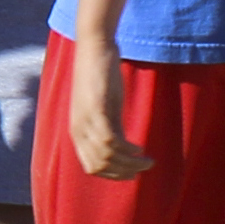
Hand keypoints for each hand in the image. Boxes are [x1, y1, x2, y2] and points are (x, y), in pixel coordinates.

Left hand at [69, 46, 153, 180]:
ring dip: (130, 164)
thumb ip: (111, 126)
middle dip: (124, 173)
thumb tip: (123, 147)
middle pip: (100, 166)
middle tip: (143, 169)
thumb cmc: (100, 76)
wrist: (94, 48)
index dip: (112, 175)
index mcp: (78, 132)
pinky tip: (139, 148)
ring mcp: (86, 121)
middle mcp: (79, 129)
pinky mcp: (97, 109)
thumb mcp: (105, 107)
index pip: (91, 167)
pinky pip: (111, 140)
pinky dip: (127, 149)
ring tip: (147, 162)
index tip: (130, 174)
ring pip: (108, 156)